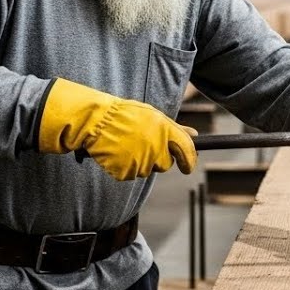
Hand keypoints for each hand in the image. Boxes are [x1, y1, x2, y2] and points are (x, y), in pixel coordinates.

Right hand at [39, 78, 197, 180]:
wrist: (95, 121)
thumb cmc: (123, 115)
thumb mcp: (151, 116)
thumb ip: (175, 129)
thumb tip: (195, 135)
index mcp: (165, 130)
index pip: (187, 150)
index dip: (189, 161)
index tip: (188, 167)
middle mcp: (156, 147)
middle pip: (166, 164)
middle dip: (158, 158)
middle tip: (143, 145)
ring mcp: (141, 161)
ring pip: (147, 170)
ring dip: (140, 162)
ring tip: (126, 145)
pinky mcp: (126, 172)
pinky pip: (131, 174)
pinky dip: (125, 167)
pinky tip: (118, 153)